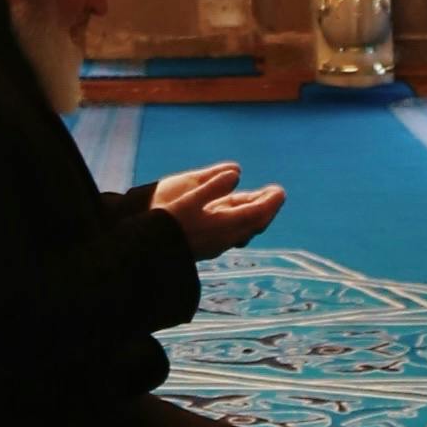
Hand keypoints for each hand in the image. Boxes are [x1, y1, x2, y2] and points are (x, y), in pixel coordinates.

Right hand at [154, 160, 285, 256]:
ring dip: (253, 213)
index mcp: (223, 225)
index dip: (269, 202)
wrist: (147, 253)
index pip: (256, 214)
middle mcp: (224, 238)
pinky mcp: (207, 245)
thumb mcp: (188, 198)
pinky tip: (235, 213)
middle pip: (253, 223)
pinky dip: (241, 219)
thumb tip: (237, 173)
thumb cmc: (165, 223)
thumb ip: (213, 185)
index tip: (280, 191)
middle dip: (265, 207)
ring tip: (259, 199)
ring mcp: (216, 244)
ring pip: (243, 228)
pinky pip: (233, 232)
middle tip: (275, 193)